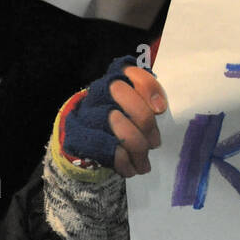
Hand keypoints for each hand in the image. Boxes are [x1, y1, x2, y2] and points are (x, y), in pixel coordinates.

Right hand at [62, 56, 166, 178]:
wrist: (87, 147)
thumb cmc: (122, 125)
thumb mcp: (136, 111)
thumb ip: (147, 102)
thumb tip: (159, 106)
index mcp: (114, 80)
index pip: (130, 71)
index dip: (148, 88)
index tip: (161, 109)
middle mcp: (98, 93)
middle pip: (120, 91)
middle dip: (144, 119)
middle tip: (155, 142)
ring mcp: (86, 114)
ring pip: (115, 120)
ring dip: (137, 145)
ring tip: (145, 162)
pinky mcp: (78, 136)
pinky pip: (108, 147)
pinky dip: (125, 161)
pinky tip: (132, 169)